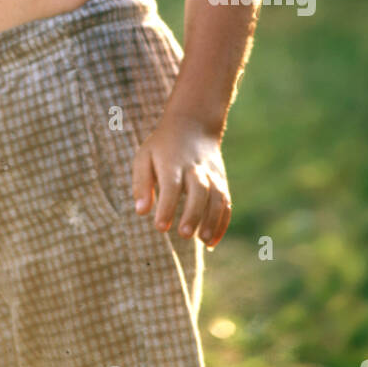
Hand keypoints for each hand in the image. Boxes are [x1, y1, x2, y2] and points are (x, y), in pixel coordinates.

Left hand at [132, 114, 231, 248]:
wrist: (193, 124)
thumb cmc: (162, 147)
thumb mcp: (145, 157)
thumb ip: (141, 184)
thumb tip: (141, 211)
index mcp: (172, 162)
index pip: (171, 185)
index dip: (166, 206)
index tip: (160, 227)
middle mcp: (195, 168)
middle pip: (199, 190)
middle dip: (193, 213)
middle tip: (184, 234)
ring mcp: (211, 174)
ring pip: (217, 197)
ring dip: (213, 220)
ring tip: (204, 241)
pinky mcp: (221, 181)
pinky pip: (226, 203)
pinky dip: (222, 222)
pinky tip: (212, 242)